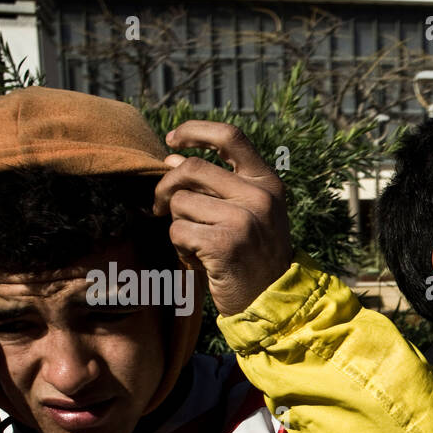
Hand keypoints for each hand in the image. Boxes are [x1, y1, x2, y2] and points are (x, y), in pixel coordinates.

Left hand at [153, 121, 293, 316]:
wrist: (273, 302)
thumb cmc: (253, 257)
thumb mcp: (246, 214)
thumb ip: (216, 186)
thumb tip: (172, 157)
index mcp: (268, 183)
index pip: (230, 136)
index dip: (196, 130)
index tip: (172, 139)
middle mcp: (260, 196)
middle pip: (192, 168)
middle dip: (166, 186)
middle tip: (159, 206)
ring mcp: (244, 219)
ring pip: (181, 202)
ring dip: (178, 225)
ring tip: (198, 246)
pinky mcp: (225, 243)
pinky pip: (178, 231)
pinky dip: (180, 248)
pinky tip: (199, 261)